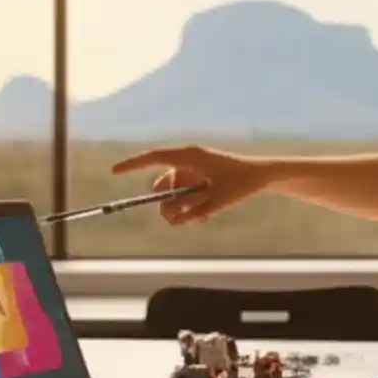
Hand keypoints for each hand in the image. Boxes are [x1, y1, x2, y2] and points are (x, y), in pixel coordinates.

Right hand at [110, 145, 266, 224]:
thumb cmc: (241, 183)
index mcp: (189, 156)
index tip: (114, 172)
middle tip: (175, 220)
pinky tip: (202, 217)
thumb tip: (172, 220)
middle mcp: (188, 161)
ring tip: (198, 217)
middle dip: (166, 205)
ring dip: (180, 208)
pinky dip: (189, 207)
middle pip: (162, 185)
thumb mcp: (217, 202)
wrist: (263, 177)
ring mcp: (193, 170)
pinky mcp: (199, 179)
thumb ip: (193, 212)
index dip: (133, 164)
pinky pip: (184, 195)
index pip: (154, 157)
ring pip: (173, 193)